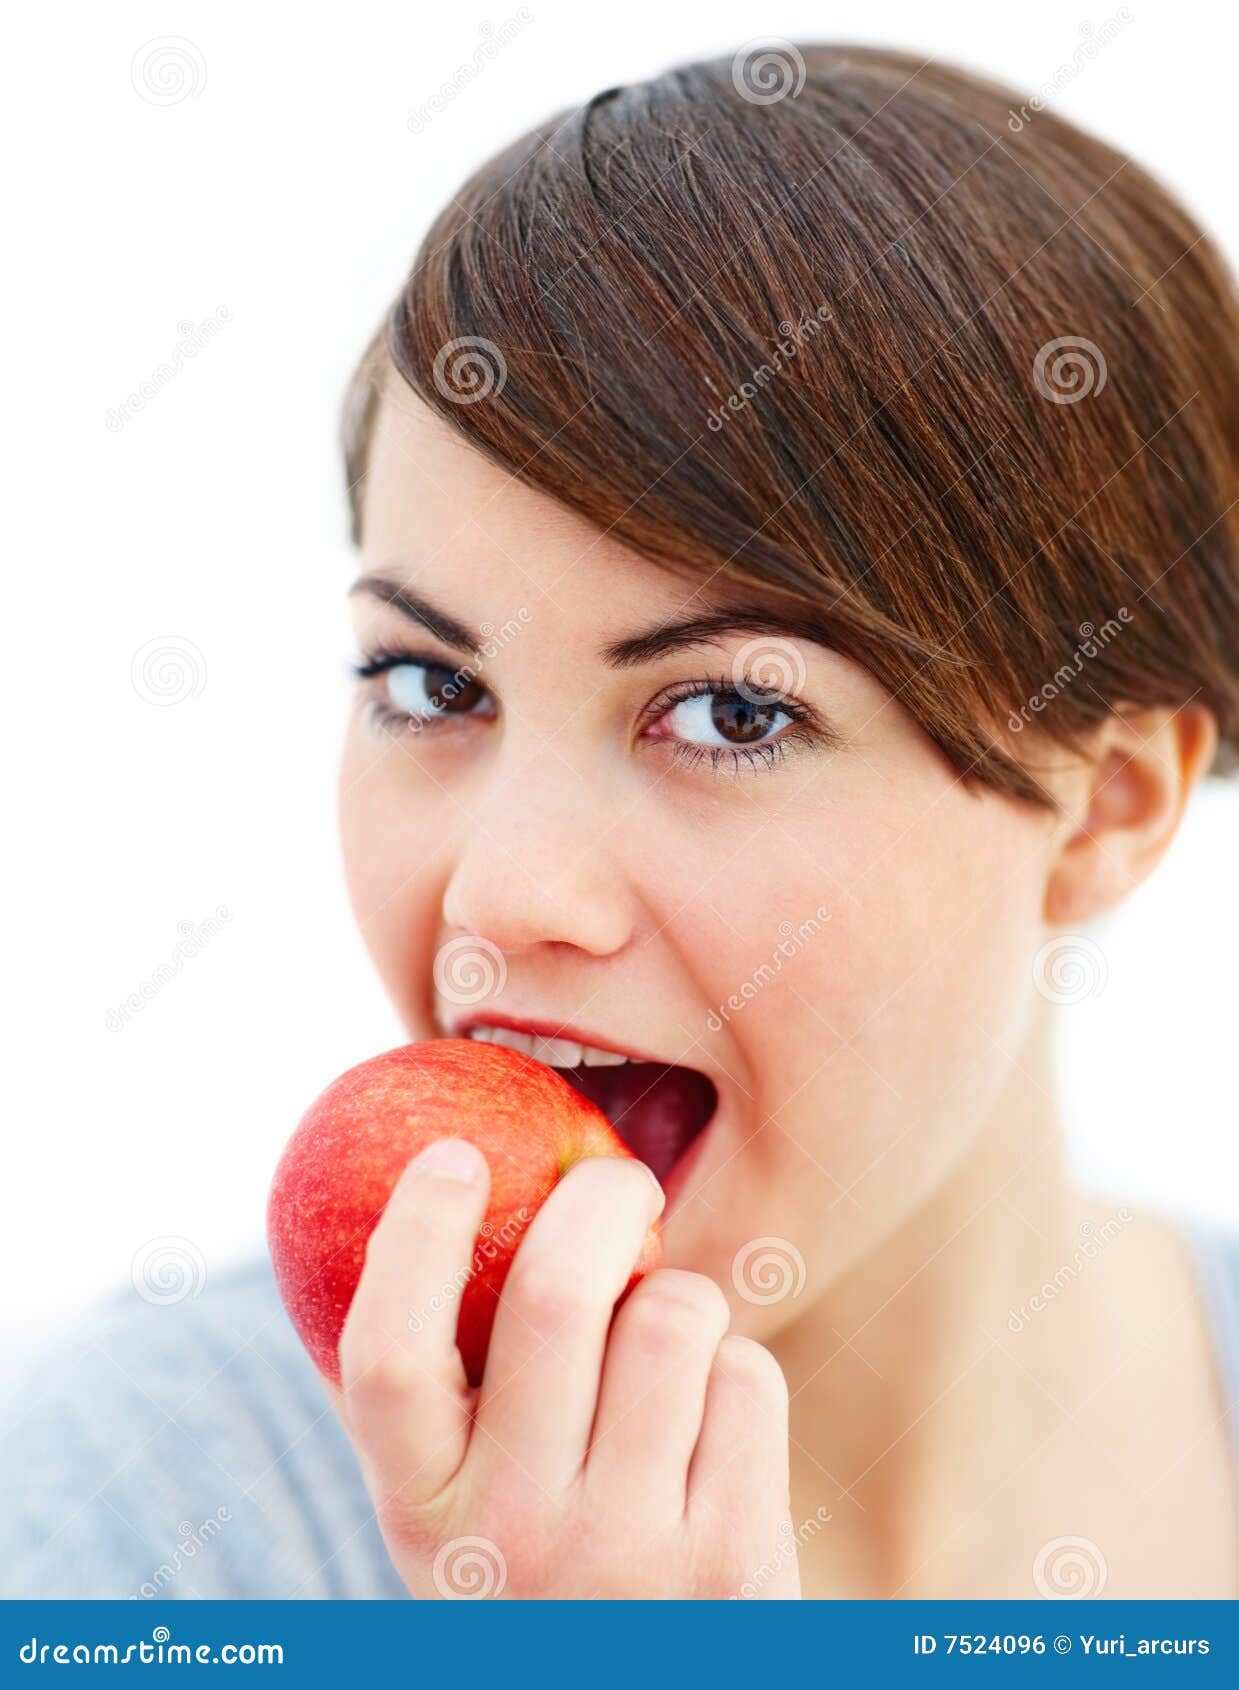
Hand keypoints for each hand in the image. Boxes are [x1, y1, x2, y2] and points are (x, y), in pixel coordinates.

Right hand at [333, 1137, 798, 1597]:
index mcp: (420, 1512)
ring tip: (662, 1346)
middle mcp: (514, 1539)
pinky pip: (748, 1376)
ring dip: (677, 1297)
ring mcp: (630, 1555)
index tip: (453, 1152)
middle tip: (616, 1180)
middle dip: (599, 1197)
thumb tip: (409, 1188)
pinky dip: (734, 1371)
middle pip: (555, 1298)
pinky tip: (708, 1428)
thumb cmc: (538, 1558)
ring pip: (675, 1316)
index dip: (416, 1234)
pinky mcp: (734, 1560)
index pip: (390, 1354)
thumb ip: (426, 1390)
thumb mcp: (451, 1502)